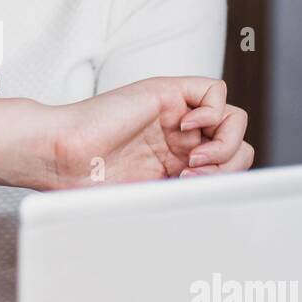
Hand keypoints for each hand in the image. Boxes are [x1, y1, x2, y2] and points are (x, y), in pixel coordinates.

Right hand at [46, 76, 253, 188]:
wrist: (63, 158)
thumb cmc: (89, 181)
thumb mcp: (148, 199)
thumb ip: (183, 199)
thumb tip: (218, 209)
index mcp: (177, 165)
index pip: (229, 167)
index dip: (223, 182)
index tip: (192, 193)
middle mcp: (181, 139)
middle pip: (237, 144)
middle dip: (226, 166)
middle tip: (193, 177)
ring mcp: (176, 114)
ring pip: (233, 119)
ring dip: (223, 142)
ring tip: (194, 158)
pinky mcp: (168, 91)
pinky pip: (214, 91)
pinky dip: (212, 112)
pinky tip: (186, 129)